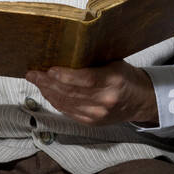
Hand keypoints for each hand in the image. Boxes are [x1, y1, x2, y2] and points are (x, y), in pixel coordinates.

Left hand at [25, 61, 158, 126]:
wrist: (140, 101)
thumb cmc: (126, 77)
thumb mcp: (114, 62)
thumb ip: (92, 61)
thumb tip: (64, 51)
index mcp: (113, 81)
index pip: (85, 79)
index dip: (65, 76)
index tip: (49, 69)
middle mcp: (105, 100)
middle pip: (71, 92)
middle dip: (48, 82)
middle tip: (32, 73)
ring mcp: (97, 115)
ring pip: (66, 103)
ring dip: (48, 92)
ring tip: (35, 80)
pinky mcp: (92, 122)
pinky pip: (68, 112)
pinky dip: (55, 101)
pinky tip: (47, 92)